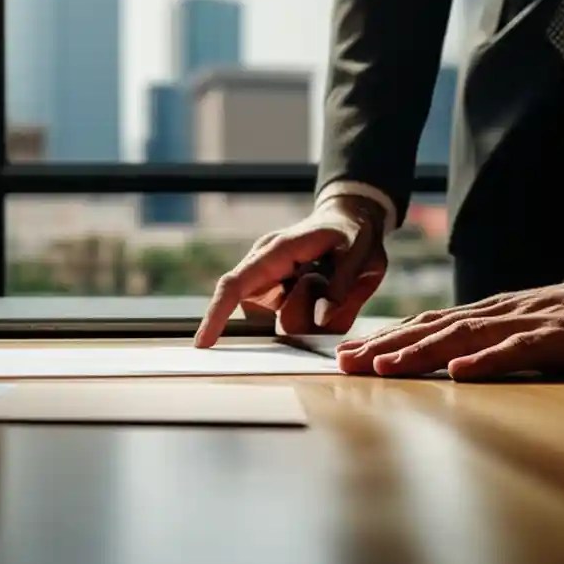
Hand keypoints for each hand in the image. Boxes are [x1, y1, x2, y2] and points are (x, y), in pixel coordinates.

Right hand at [194, 194, 387, 347]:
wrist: (350, 220)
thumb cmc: (354, 233)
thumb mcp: (361, 253)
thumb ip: (343, 284)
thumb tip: (321, 319)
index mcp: (275, 252)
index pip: (234, 285)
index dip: (217, 314)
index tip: (203, 343)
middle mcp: (264, 269)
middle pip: (260, 311)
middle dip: (296, 313)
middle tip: (329, 280)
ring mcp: (272, 285)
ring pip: (284, 323)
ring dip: (313, 315)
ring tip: (333, 280)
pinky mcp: (282, 299)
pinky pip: (297, 325)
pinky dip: (318, 319)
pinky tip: (330, 289)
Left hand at [336, 260, 563, 379]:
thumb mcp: (520, 331)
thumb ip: (484, 342)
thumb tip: (441, 362)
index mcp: (486, 315)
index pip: (424, 326)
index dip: (383, 339)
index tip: (345, 355)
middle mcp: (497, 314)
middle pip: (431, 329)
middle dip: (385, 346)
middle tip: (344, 363)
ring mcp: (527, 321)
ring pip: (464, 336)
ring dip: (421, 352)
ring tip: (385, 367)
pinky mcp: (560, 335)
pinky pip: (520, 349)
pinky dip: (489, 360)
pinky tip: (460, 373)